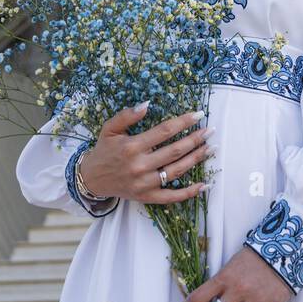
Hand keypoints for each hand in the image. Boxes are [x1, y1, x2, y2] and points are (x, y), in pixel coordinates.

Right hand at [80, 103, 211, 205]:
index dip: (183, 122)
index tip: (199, 114)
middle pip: (175, 151)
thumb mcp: (110, 129)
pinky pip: (171, 197)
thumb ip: (127, 116)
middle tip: (210, 131)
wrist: (92, 179)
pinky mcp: (147, 197)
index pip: (164, 131)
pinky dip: (189, 193)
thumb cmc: (104, 150)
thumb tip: (147, 104)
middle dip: (195, 139)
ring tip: (211, 148)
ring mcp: (145, 183)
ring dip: (196, 159)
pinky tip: (205, 185)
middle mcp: (140, 166)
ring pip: (177, 171)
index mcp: (132, 146)